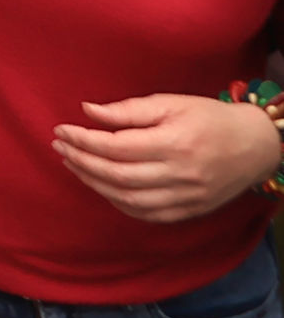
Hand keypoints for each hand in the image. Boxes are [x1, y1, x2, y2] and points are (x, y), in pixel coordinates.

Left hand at [52, 94, 283, 223]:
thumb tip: (88, 110)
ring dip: (94, 184)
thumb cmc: (210, 118)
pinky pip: (148, 214)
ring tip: (74, 166)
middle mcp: (180, 174)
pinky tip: (103, 187)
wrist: (256, 145)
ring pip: (129, 199)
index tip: (61, 130)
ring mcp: (187, 197)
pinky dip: (120, 203)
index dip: (83, 140)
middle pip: (118, 175)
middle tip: (60, 148)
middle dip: (82, 162)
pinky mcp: (191, 210)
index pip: (117, 146)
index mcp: (175, 143)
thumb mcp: (171, 103)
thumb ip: (129, 110)